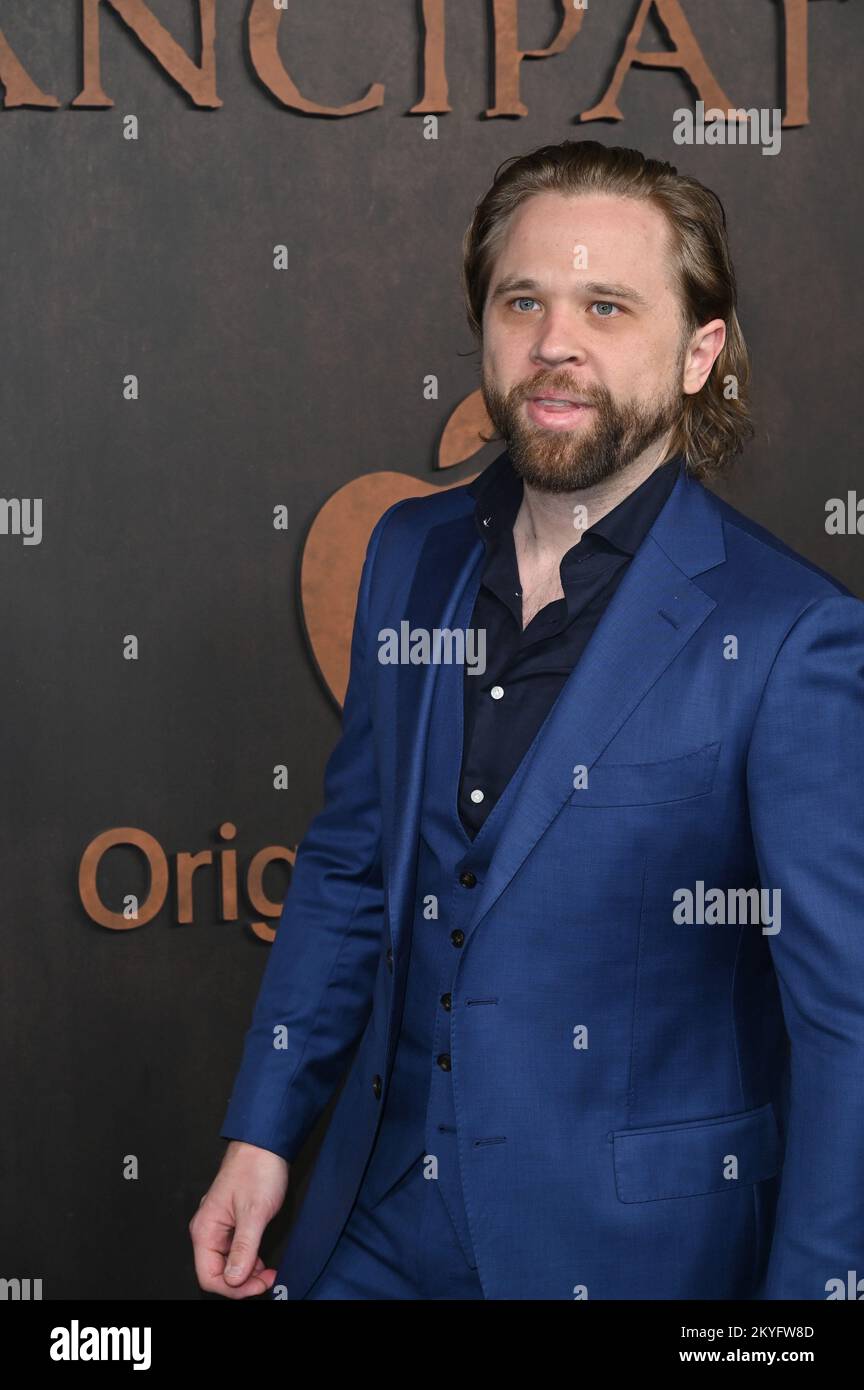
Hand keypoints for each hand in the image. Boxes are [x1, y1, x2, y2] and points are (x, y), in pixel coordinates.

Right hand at [190, 1140, 289, 1298]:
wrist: (265, 1143)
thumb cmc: (256, 1168)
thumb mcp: (254, 1212)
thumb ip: (244, 1248)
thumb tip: (234, 1278)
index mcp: (205, 1229)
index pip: (209, 1276)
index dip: (233, 1288)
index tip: (257, 1286)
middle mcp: (209, 1229)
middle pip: (218, 1272)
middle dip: (243, 1282)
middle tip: (267, 1279)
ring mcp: (221, 1226)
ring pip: (228, 1263)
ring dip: (248, 1272)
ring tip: (268, 1270)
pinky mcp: (233, 1222)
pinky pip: (236, 1251)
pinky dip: (250, 1259)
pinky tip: (263, 1259)